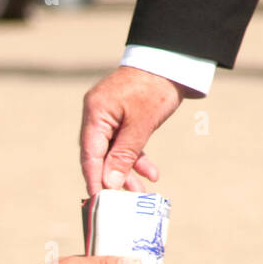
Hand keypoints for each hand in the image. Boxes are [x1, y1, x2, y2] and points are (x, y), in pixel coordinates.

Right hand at [80, 66, 189, 196]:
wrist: (172, 61)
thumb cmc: (155, 87)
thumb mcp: (141, 125)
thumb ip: (124, 155)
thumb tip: (109, 184)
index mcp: (95, 113)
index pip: (90, 154)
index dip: (94, 179)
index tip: (99, 202)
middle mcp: (97, 116)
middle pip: (99, 156)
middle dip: (113, 179)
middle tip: (121, 203)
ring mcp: (110, 117)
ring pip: (114, 152)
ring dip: (127, 172)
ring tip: (141, 192)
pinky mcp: (123, 118)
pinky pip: (125, 143)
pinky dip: (136, 158)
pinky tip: (151, 173)